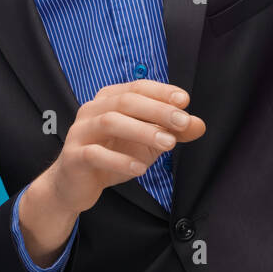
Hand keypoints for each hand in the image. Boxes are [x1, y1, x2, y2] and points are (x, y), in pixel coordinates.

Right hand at [46, 79, 205, 214]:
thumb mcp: (147, 143)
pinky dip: (120, 160)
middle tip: (183, 122)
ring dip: (142, 131)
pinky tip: (139, 168)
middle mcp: (92, 110)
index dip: (161, 91)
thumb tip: (198, 124)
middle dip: (157, 110)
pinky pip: (96, 154)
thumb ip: (171, 132)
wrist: (76, 184)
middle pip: (126, 101)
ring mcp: (80, 132)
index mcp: (109, 99)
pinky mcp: (73, 156)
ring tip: (168, 144)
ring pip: (110, 122)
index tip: (184, 100)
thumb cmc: (112, 156)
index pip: (137, 87)